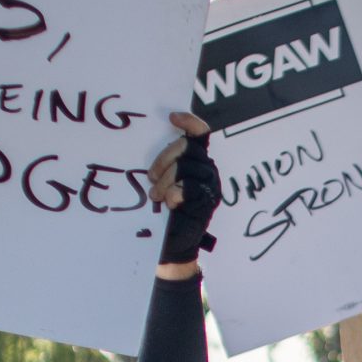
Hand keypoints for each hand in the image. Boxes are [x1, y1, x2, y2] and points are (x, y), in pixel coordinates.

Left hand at [150, 112, 215, 271]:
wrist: (173, 244)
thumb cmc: (165, 210)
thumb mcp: (164, 180)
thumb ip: (167, 162)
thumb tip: (152, 137)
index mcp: (198, 161)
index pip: (201, 134)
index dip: (190, 122)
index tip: (172, 117)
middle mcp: (208, 170)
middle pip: (187, 147)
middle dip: (164, 159)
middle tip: (151, 177)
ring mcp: (210, 186)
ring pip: (184, 168)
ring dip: (165, 181)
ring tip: (157, 196)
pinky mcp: (206, 202)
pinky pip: (185, 188)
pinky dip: (173, 195)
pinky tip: (170, 204)